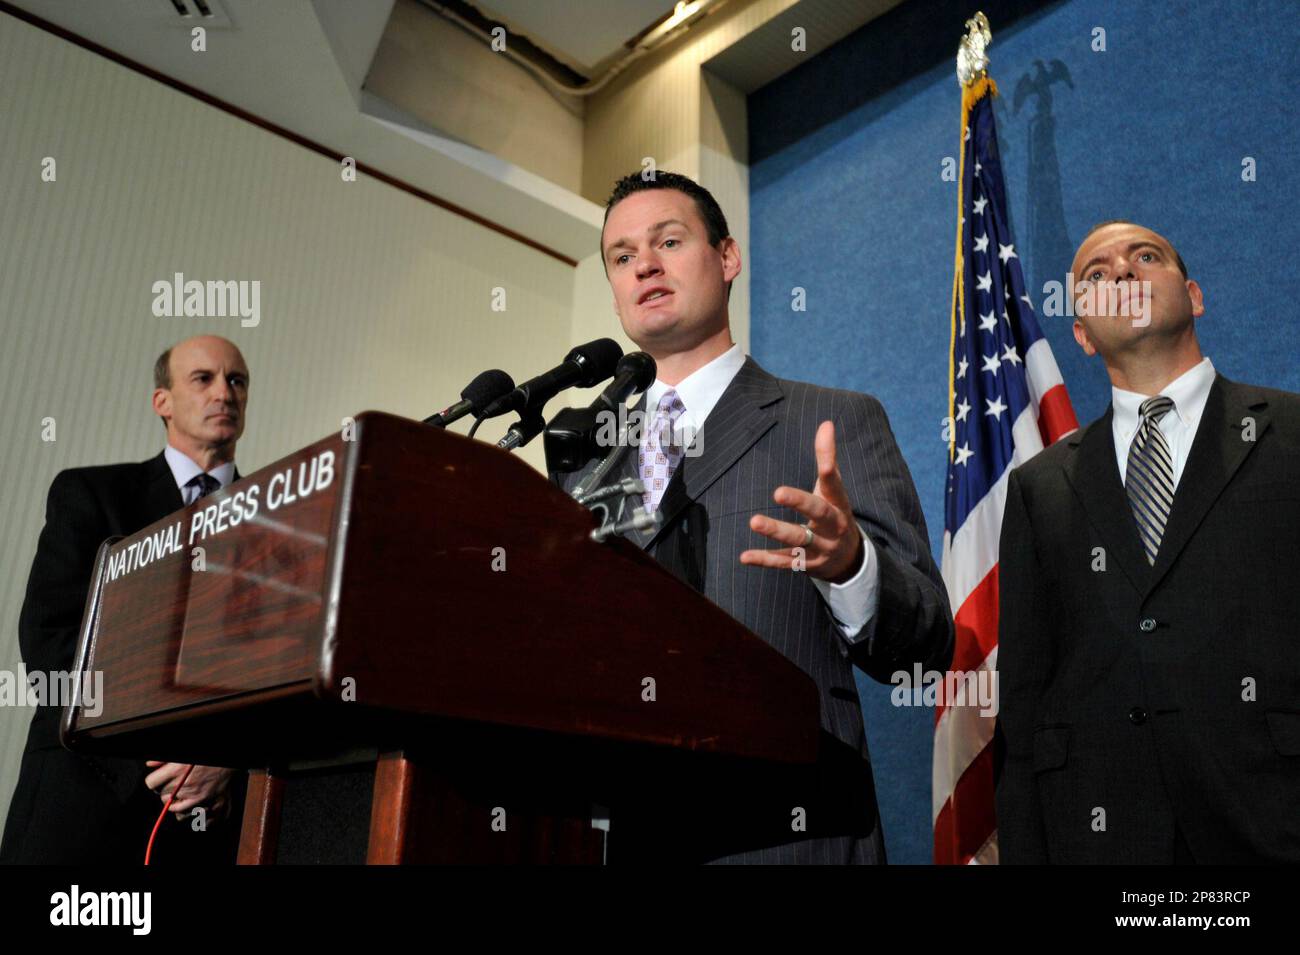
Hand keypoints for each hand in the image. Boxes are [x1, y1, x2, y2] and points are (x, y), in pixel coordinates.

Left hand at [145, 761, 234, 820]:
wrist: (230, 761)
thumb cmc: (207, 757)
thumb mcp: (183, 754)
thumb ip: (164, 759)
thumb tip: (149, 765)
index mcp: (179, 771)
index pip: (151, 784)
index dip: (155, 781)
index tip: (160, 780)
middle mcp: (189, 787)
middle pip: (164, 799)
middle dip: (168, 793)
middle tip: (178, 786)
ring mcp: (202, 799)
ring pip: (178, 813)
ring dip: (181, 806)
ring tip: (189, 795)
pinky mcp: (215, 807)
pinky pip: (199, 821)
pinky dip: (199, 816)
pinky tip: (200, 805)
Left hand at [740, 420, 864, 583]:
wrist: (848, 560)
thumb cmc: (834, 513)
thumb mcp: (833, 489)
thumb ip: (828, 458)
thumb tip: (826, 423)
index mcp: (838, 504)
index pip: (834, 485)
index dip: (830, 471)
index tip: (824, 462)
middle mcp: (831, 527)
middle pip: (817, 514)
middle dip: (800, 503)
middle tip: (778, 492)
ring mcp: (818, 548)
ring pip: (798, 540)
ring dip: (776, 531)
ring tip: (754, 521)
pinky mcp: (803, 564)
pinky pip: (783, 562)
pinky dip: (764, 559)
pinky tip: (745, 556)